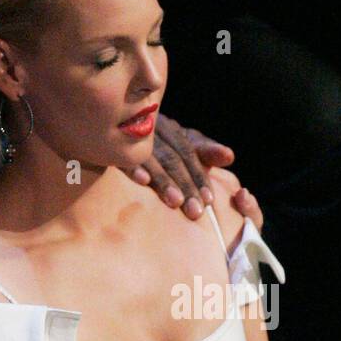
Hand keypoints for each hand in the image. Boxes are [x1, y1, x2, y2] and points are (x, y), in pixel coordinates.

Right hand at [125, 113, 262, 226]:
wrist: (114, 130)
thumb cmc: (158, 145)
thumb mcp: (183, 147)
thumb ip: (206, 152)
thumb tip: (229, 156)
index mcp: (171, 130)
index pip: (189, 153)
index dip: (199, 176)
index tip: (208, 199)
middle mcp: (152, 129)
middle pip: (172, 158)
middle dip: (185, 184)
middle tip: (195, 211)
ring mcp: (131, 136)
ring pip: (151, 158)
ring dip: (163, 180)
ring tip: (175, 202)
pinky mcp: (111, 145)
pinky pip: (122, 157)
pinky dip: (133, 168)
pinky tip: (142, 181)